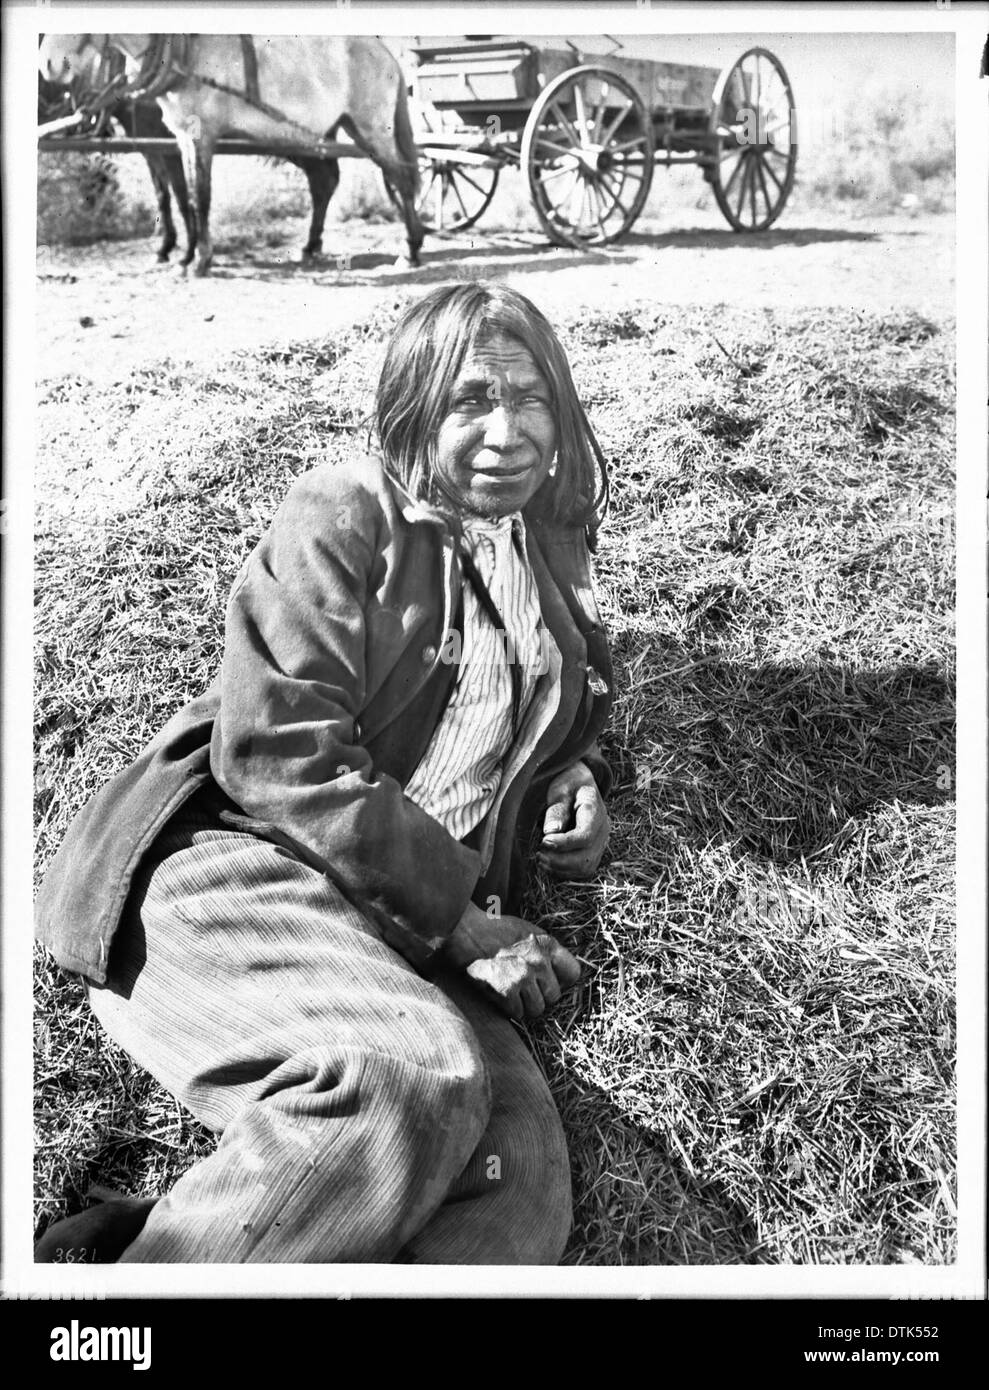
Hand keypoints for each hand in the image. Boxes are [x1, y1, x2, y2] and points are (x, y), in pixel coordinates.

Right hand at [443, 902, 580, 1020]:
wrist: (463, 929)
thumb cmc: (492, 929)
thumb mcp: (526, 931)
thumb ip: (545, 950)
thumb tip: (558, 972)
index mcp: (547, 944)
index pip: (573, 973)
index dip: (562, 980)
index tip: (551, 982)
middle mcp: (539, 961)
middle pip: (554, 996)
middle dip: (540, 995)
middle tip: (525, 989)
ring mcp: (523, 977)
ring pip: (537, 1009)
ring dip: (525, 1006)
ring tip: (511, 993)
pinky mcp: (506, 991)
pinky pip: (518, 1013)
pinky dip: (508, 1009)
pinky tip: (499, 995)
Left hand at [537, 760, 609, 877]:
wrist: (579, 783)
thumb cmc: (567, 783)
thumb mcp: (560, 788)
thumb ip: (556, 808)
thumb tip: (551, 831)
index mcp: (595, 810)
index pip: (585, 835)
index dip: (564, 843)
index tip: (543, 841)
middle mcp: (603, 829)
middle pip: (586, 856)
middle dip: (560, 860)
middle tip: (539, 854)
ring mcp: (601, 842)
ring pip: (585, 867)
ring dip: (561, 869)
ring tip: (541, 860)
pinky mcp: (594, 851)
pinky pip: (583, 870)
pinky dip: (565, 872)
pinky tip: (549, 864)